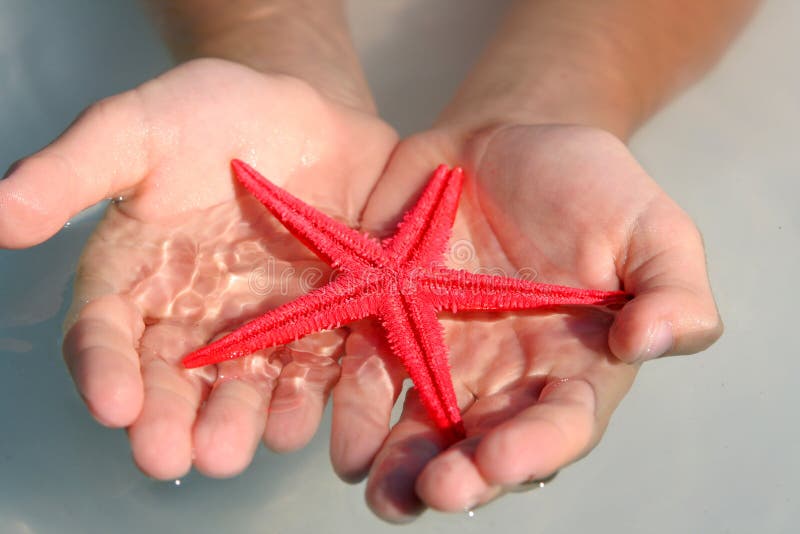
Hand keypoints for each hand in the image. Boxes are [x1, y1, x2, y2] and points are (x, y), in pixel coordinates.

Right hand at [0, 58, 396, 478]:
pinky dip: (306, 398)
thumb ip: (74, 171)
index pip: (109, 335)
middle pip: (175, 381)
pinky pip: (314, 369)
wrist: (304, 113)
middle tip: (168, 454)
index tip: (112, 404)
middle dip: (170, 420)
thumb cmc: (212, 117)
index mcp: (140, 279)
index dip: (105, 370)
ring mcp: (263, 326)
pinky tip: (298, 423)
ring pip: (244, 387)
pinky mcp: (322, 324)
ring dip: (236, 422)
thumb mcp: (137, 129)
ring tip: (229, 450)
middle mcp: (196, 318)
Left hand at [329, 124, 720, 520]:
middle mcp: (502, 378)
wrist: (510, 140)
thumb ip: (670, 287)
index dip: (531, 449)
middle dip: (454, 475)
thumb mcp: (650, 226)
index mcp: (570, 367)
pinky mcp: (386, 322)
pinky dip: (350, 400)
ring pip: (414, 425)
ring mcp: (439, 355)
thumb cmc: (589, 185)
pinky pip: (364, 369)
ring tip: (373, 481)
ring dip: (393, 461)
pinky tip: (335, 426)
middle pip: (478, 445)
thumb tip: (650, 343)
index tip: (500, 458)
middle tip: (430, 490)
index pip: (557, 426)